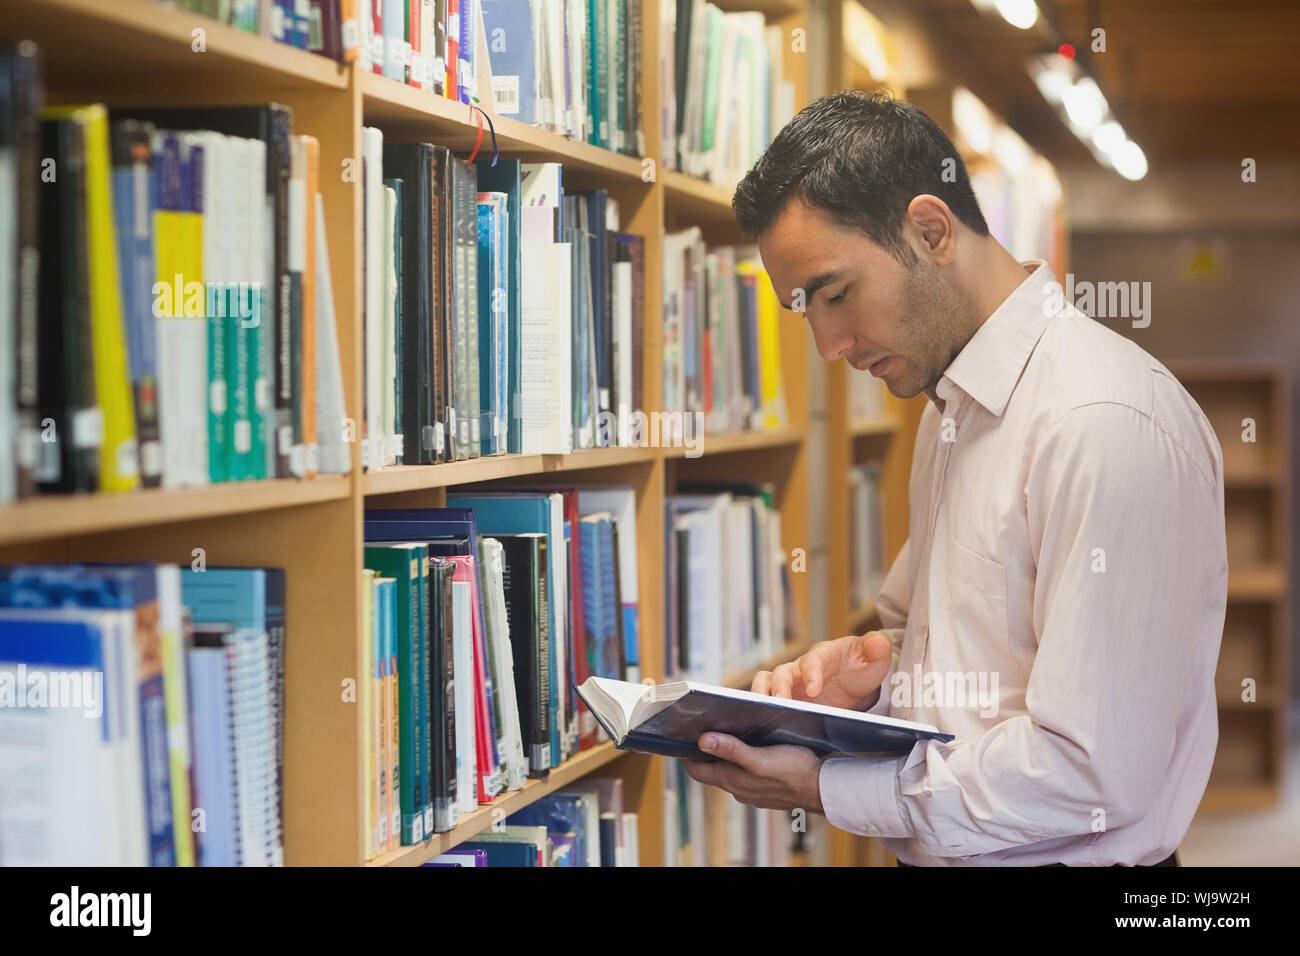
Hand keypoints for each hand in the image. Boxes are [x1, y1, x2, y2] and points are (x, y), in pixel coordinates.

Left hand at [683, 733, 824, 814]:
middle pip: (711, 769)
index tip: (682, 736)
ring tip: (729, 733)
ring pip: (729, 771)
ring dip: (725, 755)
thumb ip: (732, 750)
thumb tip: (702, 740)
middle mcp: (738, 788)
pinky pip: (746, 774)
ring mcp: (752, 790)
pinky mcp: (765, 788)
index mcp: (732, 780)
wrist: (822, 789)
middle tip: (704, 728)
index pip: (697, 770)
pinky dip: (743, 761)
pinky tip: (753, 748)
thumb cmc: (794, 772)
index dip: (687, 753)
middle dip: (706, 751)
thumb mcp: (760, 758)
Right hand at [752, 631, 892, 710]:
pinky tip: (764, 726)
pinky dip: (761, 708)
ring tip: (762, 712)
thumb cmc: (861, 665)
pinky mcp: (786, 699)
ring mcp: (791, 683)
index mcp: (823, 655)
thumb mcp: (875, 657)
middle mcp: (801, 667)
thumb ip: (877, 648)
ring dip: (762, 695)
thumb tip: (878, 643)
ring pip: (767, 683)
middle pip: (781, 672)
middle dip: (779, 687)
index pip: (813, 659)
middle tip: (781, 704)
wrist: (854, 679)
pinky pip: (767, 700)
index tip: (814, 690)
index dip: (811, 673)